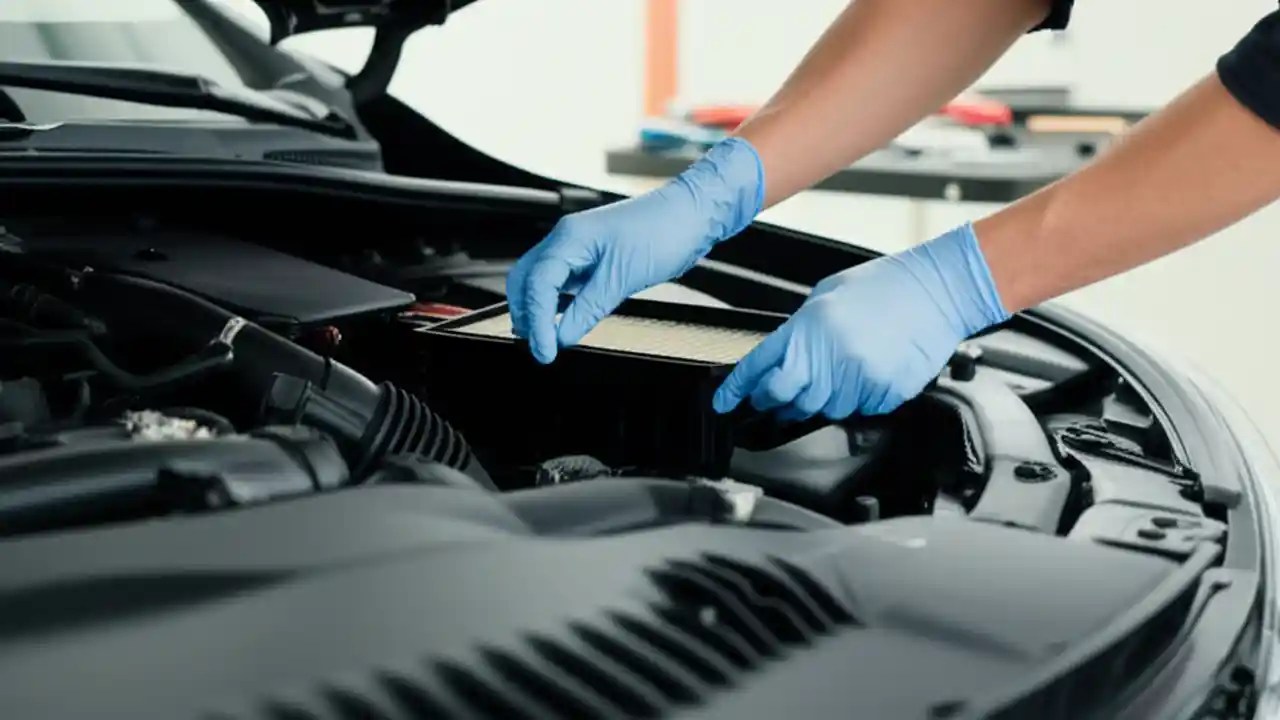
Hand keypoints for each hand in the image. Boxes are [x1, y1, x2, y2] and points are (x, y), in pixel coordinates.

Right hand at [506, 138, 763, 362]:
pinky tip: (562, 318)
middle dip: (525, 314)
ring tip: (545, 338)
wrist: (694, 213)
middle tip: (538, 347)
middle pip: (525, 280)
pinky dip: (556, 302)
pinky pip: (562, 280)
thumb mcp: (623, 277)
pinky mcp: (593, 256)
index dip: (536, 322)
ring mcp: (579, 247)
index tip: (545, 351)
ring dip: (538, 308)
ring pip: (541, 280)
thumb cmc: (664, 230)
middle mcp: (567, 239)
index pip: (536, 285)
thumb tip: (561, 336)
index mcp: (568, 238)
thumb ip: (587, 309)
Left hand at [712, 223, 1009, 419]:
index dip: (737, 389)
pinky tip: (866, 372)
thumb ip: (801, 329)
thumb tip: (782, 356)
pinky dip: (857, 399)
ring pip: (823, 410)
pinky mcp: (883, 393)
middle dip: (776, 400)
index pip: (760, 366)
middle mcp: (829, 356)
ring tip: (838, 372)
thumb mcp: (827, 295)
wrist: (938, 291)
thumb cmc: (885, 286)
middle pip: (786, 398)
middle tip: (778, 397)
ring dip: (821, 400)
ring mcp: (858, 378)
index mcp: (808, 327)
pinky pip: (859, 410)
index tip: (726, 402)